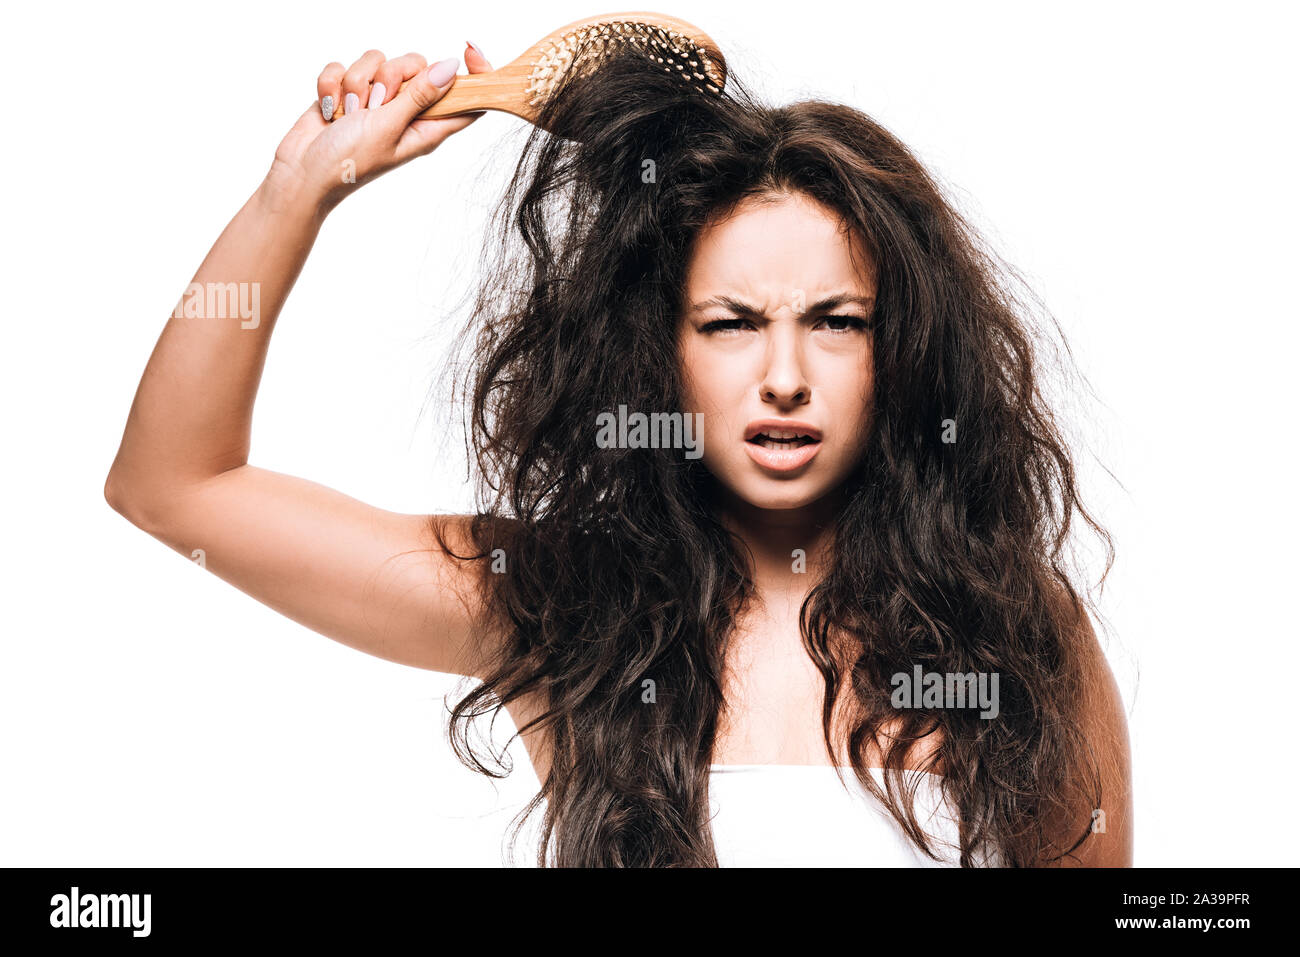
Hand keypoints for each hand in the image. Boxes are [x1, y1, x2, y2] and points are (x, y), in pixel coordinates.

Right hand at [262, 44, 494, 214]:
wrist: (302, 172)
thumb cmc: (350, 162)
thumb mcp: (389, 127)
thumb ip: (419, 95)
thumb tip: (450, 68)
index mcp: (427, 126)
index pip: (465, 99)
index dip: (475, 74)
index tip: (469, 51)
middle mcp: (405, 111)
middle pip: (417, 66)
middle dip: (390, 76)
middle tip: (376, 105)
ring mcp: (376, 101)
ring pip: (377, 60)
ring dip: (357, 84)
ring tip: (350, 114)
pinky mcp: (349, 92)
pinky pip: (345, 65)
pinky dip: (333, 84)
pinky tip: (331, 108)